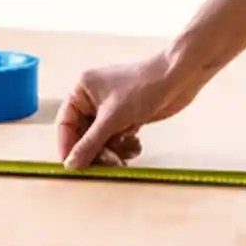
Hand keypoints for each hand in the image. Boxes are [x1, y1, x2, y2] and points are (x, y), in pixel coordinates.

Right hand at [56, 51, 199, 169]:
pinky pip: (117, 139)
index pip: (66, 123)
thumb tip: (70, 164)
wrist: (179, 78)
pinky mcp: (127, 117)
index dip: (68, 146)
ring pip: (102, 140)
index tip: (73, 167)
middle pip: (84, 135)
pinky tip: (136, 144)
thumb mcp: (113, 119)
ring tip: (127, 152)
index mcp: (82, 90)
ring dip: (113, 150)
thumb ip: (90, 143)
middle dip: (97, 150)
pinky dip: (125, 146)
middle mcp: (93, 99)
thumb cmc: (144, 87)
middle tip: (109, 164)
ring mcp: (111, 109)